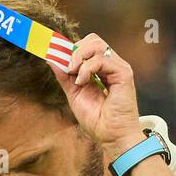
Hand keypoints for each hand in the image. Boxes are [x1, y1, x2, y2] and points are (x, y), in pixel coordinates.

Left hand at [50, 33, 144, 159]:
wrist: (111, 136)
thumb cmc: (97, 119)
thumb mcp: (74, 94)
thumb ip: (65, 76)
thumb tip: (51, 58)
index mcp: (101, 69)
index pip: (87, 46)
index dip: (70, 49)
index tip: (56, 58)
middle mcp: (111, 65)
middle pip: (93, 39)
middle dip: (75, 51)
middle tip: (69, 69)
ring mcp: (118, 68)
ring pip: (97, 44)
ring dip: (79, 58)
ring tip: (76, 77)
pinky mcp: (124, 73)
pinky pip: (102, 59)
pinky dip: (87, 68)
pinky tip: (83, 82)